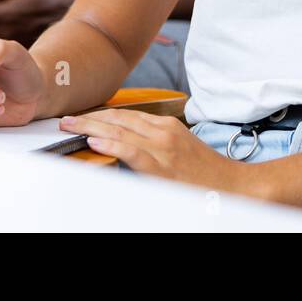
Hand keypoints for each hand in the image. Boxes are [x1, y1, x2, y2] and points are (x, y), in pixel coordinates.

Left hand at [59, 109, 246, 192]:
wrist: (236, 186)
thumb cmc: (208, 173)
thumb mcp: (180, 149)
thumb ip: (156, 144)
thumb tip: (128, 143)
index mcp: (166, 126)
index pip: (126, 116)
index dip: (100, 115)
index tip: (81, 116)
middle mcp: (162, 132)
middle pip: (118, 119)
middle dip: (89, 117)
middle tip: (65, 118)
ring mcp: (162, 148)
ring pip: (119, 131)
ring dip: (90, 127)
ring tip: (69, 126)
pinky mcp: (163, 166)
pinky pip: (131, 151)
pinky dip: (111, 143)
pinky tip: (93, 140)